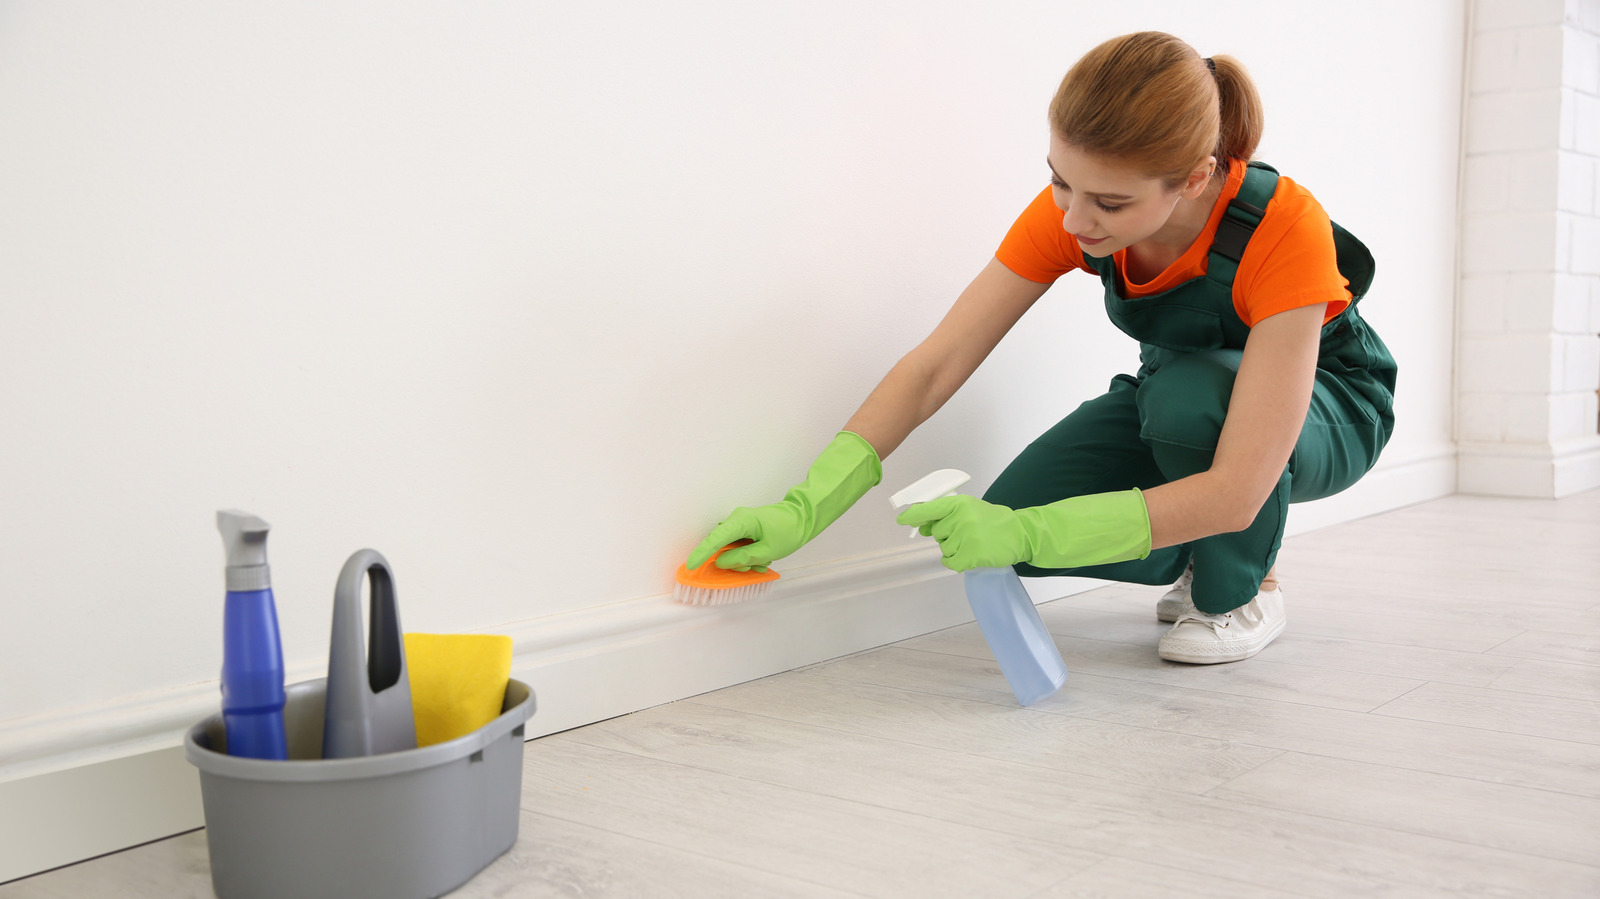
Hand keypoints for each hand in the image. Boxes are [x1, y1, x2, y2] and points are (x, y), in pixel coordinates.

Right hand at [686, 504, 803, 572]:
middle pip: (721, 545)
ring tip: (762, 562)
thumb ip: (743, 558)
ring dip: (742, 559)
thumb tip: (721, 562)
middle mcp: (737, 519)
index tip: (692, 565)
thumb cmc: (788, 530)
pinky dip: (746, 554)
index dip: (702, 553)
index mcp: (742, 521)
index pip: (716, 539)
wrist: (802, 517)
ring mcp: (740, 523)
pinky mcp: (744, 527)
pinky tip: (761, 558)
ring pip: (730, 547)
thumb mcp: (767, 550)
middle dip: (733, 561)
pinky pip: (737, 544)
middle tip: (752, 568)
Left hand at [895, 495, 1032, 571]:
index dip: (914, 515)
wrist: (1019, 533)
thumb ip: (945, 515)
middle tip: (967, 533)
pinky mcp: (972, 555)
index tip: (902, 520)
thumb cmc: (993, 521)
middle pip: (936, 533)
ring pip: (944, 548)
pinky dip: (956, 562)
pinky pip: (950, 562)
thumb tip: (920, 526)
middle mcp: (961, 518)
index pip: (930, 509)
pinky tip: (969, 556)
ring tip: (973, 542)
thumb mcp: (970, 509)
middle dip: (947, 535)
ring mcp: (967, 537)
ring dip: (954, 549)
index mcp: (960, 504)